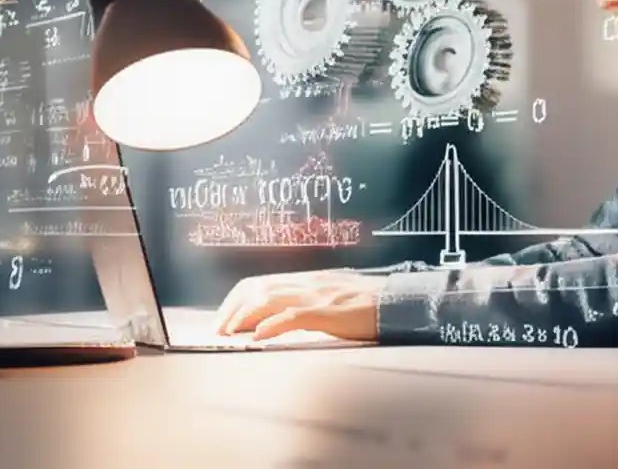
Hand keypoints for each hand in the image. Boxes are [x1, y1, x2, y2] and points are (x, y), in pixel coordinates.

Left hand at [213, 270, 384, 341]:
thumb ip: (308, 304)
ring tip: (229, 335)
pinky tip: (258, 337)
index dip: (236, 300)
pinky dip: (272, 325)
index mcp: (307, 280)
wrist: (400, 302)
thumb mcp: (333, 298)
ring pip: (268, 299)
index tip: (223, 319)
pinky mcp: (329, 312)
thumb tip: (280, 320)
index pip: (260, 282)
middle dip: (231, 309)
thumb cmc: (370, 305)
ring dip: (243, 318)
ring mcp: (317, 296)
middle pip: (257, 288)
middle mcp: (307, 283)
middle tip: (218, 331)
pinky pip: (294, 316)